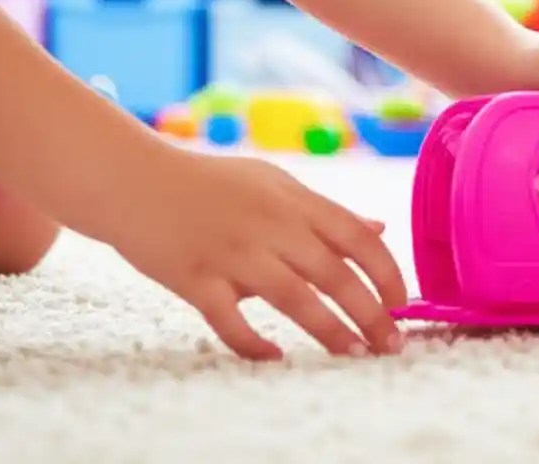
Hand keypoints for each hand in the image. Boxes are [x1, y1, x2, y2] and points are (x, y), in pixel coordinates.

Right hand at [102, 148, 406, 360]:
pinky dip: (253, 343)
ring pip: (294, 298)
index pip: (357, 237)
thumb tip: (378, 230)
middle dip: (371, 313)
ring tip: (355, 354)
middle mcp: (270, 224)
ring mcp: (232, 252)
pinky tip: (275, 358)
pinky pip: (230, 320)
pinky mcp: (194, 277)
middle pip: (334, 274)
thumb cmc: (211, 184)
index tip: (403, 303)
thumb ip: (326, 213)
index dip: (386, 273)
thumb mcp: (275, 185)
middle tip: (392, 345)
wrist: (134, 180)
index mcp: (294, 200)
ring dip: (330, 331)